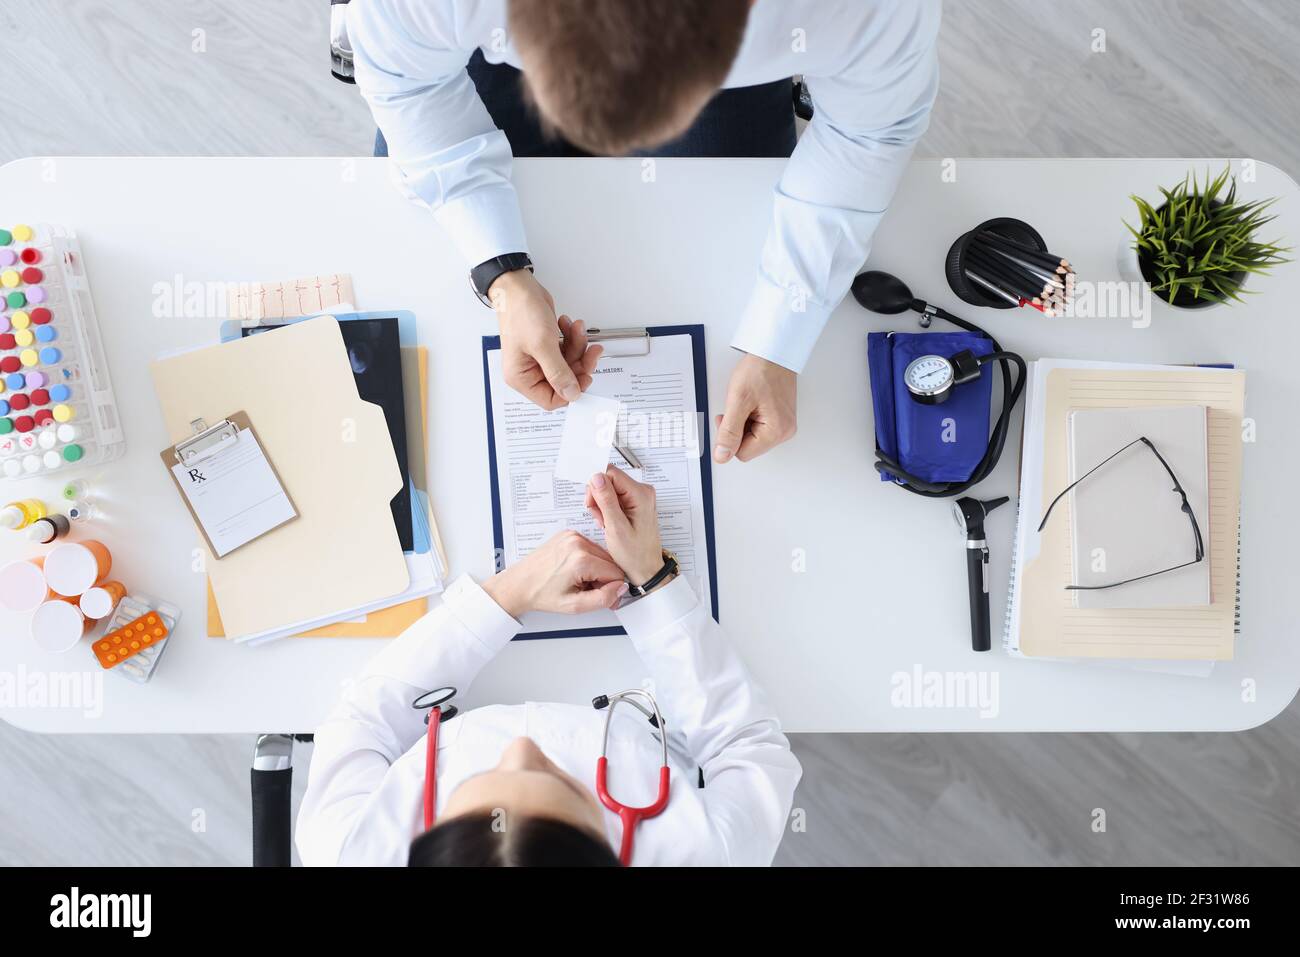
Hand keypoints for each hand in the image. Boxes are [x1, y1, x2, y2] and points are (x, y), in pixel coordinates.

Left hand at [483, 530, 627, 617]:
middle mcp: (577, 543)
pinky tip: (575, 571)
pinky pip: (591, 548)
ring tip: (579, 581)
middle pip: (611, 562)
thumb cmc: (541, 594)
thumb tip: (620, 589)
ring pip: (602, 555)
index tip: (600, 596)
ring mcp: (572, 536)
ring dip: (596, 570)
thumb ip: (603, 599)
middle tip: (587, 591)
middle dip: (603, 579)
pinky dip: (588, 561)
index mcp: (580, 559)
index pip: (616, 573)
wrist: (519, 584)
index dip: (611, 589)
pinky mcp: (569, 535)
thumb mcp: (574, 606)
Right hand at [493, 270, 601, 410]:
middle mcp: (529, 370)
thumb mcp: (542, 345)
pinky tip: (567, 325)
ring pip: (569, 364)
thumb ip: (558, 372)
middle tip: (591, 351)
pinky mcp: (547, 345)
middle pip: (565, 380)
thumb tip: (571, 393)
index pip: (551, 400)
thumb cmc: (520, 312)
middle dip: (580, 363)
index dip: (571, 391)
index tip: (586, 376)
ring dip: (578, 346)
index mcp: (521, 377)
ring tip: (576, 330)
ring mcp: (539, 358)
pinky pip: (567, 349)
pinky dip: (572, 338)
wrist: (518, 287)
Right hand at [585, 465, 663, 584]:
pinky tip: (608, 522)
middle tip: (600, 517)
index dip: (596, 486)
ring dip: (600, 505)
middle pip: (607, 479)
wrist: (646, 568)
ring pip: (607, 488)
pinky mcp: (633, 502)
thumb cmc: (635, 554)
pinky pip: (612, 497)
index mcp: (640, 494)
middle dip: (597, 497)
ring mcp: (638, 496)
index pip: (610, 473)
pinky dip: (606, 509)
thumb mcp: (616, 528)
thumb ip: (606, 500)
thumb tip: (596, 476)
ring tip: (605, 523)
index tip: (592, 503)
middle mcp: (642, 491)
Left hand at [713, 353, 797, 463]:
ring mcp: (784, 425)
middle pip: (749, 446)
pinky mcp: (780, 418)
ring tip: (747, 401)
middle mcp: (784, 432)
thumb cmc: (760, 370)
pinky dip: (750, 416)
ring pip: (752, 437)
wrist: (773, 352)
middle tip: (737, 406)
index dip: (729, 437)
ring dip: (742, 421)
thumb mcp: (738, 401)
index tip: (727, 417)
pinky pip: (759, 427)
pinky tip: (751, 402)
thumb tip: (722, 456)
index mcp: (776, 432)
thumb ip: (729, 432)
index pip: (743, 453)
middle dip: (737, 428)